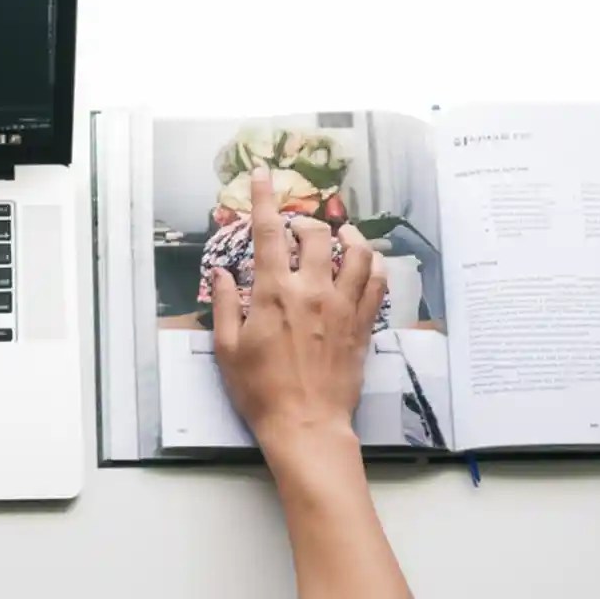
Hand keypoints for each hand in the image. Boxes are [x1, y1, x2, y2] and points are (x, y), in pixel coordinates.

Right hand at [211, 166, 386, 459]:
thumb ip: (224, 303)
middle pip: (317, 233)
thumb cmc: (261, 391)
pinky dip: (374, 264)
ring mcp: (342, 306)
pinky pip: (378, 283)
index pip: (268, 232)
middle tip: (297, 226)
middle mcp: (312, 291)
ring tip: (340, 234)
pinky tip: (367, 262)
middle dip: (305, 220)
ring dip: (348, 235)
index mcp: (274, 293)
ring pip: (357, 252)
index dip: (265, 198)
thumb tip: (222, 273)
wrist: (305, 424)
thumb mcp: (227, 348)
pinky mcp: (362, 325)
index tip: (263, 174)